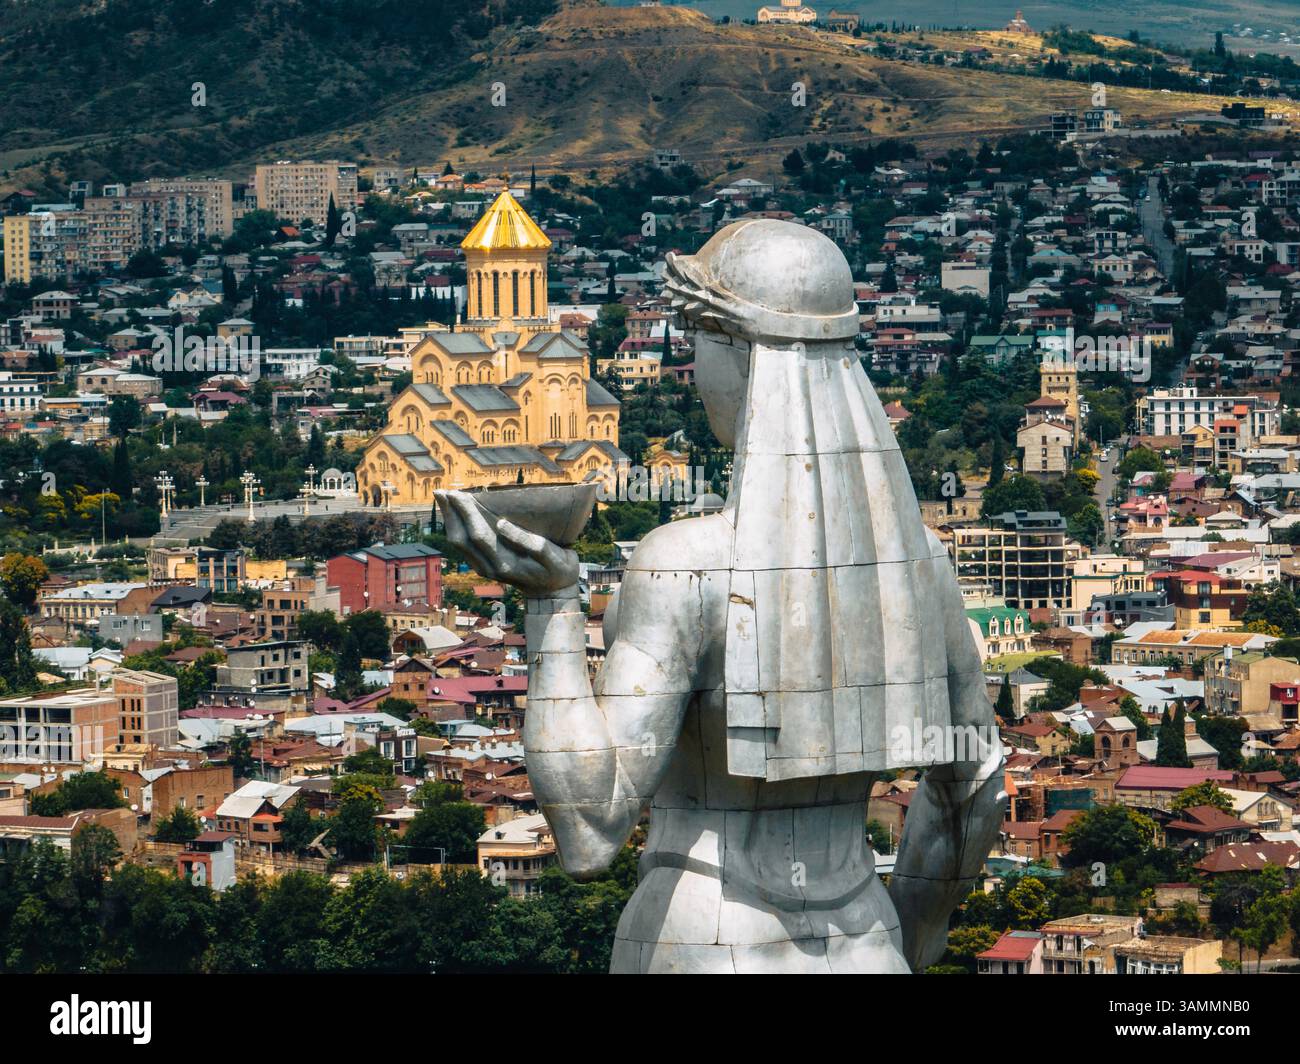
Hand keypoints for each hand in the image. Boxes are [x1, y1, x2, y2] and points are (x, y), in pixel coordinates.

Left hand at [436, 490, 578, 596]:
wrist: (553, 593)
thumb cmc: (557, 570)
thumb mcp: (551, 555)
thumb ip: (526, 541)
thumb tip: (501, 524)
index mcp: (505, 563)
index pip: (477, 535)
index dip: (466, 513)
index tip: (458, 494)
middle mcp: (490, 567)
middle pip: (461, 539)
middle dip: (451, 514)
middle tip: (442, 492)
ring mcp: (486, 568)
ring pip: (459, 543)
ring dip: (450, 520)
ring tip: (445, 500)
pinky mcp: (486, 566)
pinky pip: (465, 546)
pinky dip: (458, 528)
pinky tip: (456, 515)